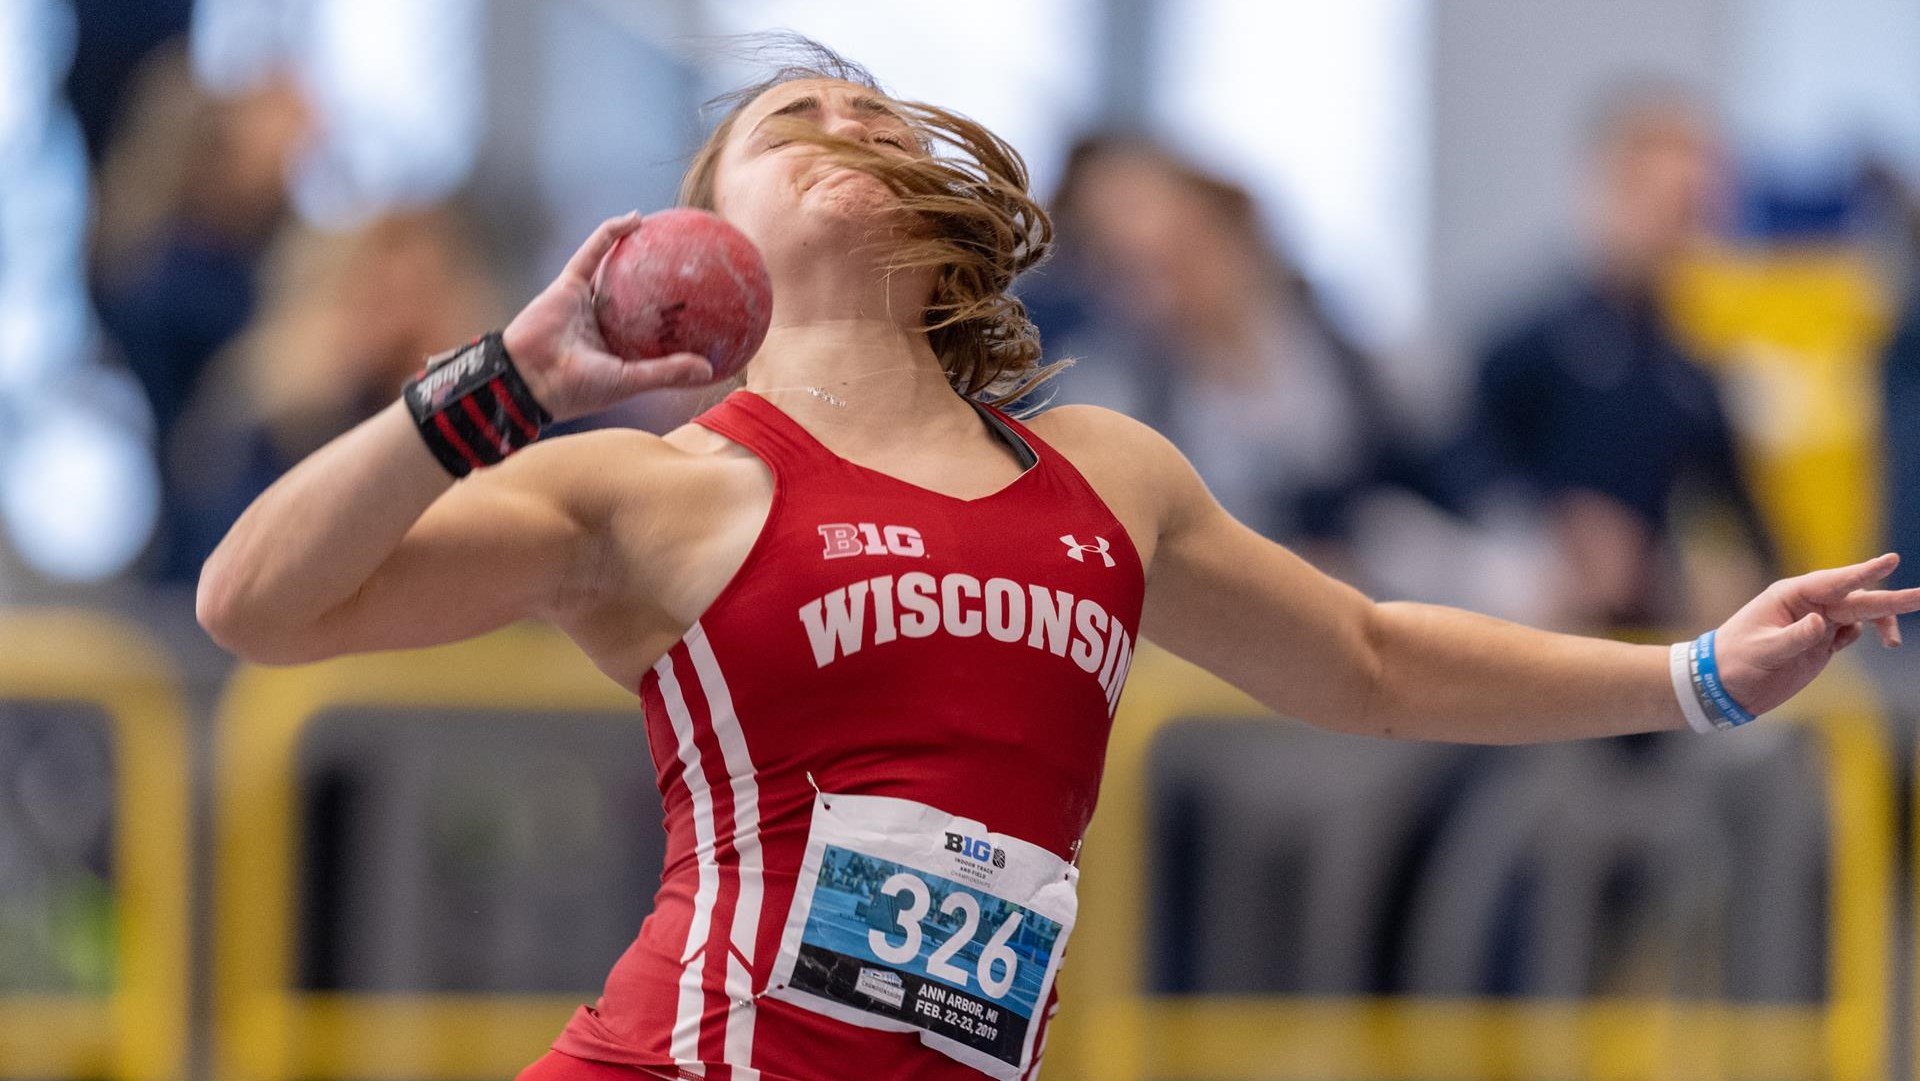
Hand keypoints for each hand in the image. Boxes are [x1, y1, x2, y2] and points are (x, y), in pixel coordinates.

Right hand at [501, 213, 712, 421]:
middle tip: (691, 265)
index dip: (675, 321)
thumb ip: (667, 373)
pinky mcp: (568, 284)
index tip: (706, 308)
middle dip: (660, 282)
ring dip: (636, 249)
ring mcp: (585, 303)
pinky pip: (593, 253)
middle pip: (637, 298)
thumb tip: (711, 369)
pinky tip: (637, 219)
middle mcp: (604, 325)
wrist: (528, 378)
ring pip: (615, 270)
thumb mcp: (630, 381)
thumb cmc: (578, 388)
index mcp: (618, 350)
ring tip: (665, 232)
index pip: (652, 332)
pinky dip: (611, 234)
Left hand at [1714, 553, 1919, 715]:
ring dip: (1882, 620)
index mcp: (1790, 596)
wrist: (1723, 686)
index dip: (1864, 572)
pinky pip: (1851, 632)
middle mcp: (1807, 605)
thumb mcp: (1762, 650)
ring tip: (1894, 641)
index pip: (1834, 582)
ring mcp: (1816, 624)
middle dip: (1889, 599)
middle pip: (1856, 598)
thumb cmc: (1734, 661)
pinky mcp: (1820, 644)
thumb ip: (1794, 637)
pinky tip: (1872, 641)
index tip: (1890, 561)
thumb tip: (1823, 622)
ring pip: (1859, 614)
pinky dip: (1866, 633)